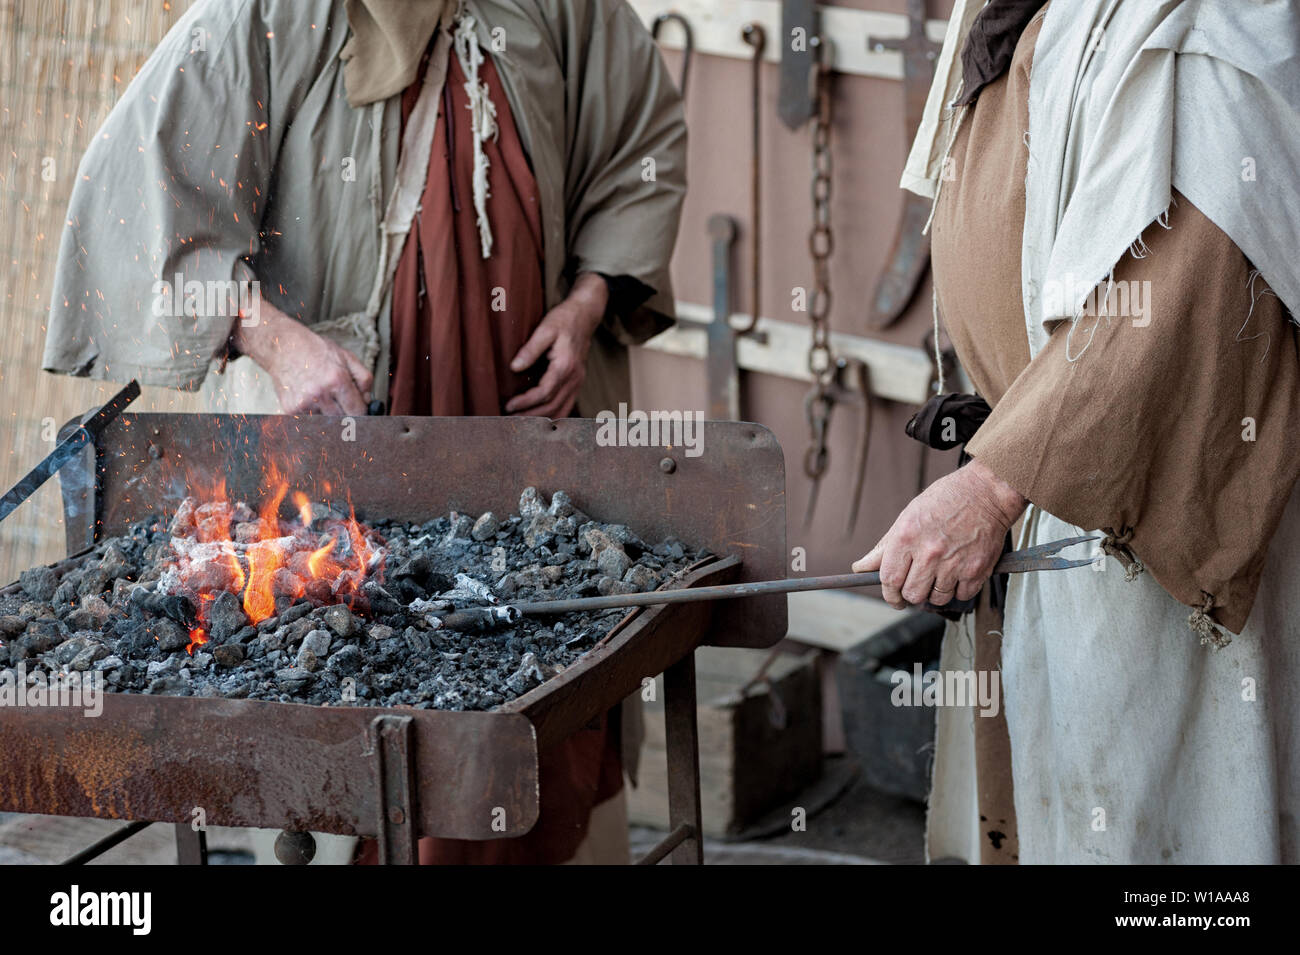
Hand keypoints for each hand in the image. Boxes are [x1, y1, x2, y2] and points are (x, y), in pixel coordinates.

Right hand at [232, 302, 372, 414]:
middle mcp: (320, 394)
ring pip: (326, 422)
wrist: (282, 347)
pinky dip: (313, 414)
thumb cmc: (316, 351)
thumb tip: (369, 401)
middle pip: (342, 420)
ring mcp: (304, 403)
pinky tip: (310, 398)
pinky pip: (309, 420)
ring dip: (328, 414)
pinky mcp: (290, 409)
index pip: (357, 412)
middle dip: (345, 414)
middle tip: (341, 404)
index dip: (361, 413)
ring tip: (323, 396)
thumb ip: (364, 379)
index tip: (360, 412)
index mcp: (337, 380)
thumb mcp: (347, 357)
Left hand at [505, 272, 607, 417]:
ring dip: (542, 419)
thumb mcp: (545, 328)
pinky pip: (567, 404)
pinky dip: (554, 415)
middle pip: (553, 406)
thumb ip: (530, 349)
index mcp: (565, 365)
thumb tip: (514, 367)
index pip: (544, 393)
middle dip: (531, 416)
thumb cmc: (564, 320)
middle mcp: (575, 377)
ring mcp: (579, 381)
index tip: (509, 405)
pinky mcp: (578, 381)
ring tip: (522, 423)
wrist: (585, 315)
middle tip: (510, 419)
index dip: (525, 402)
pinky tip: (540, 419)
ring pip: (562, 409)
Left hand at [852, 458, 1026, 609]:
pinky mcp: (977, 570)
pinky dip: (958, 590)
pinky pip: (962, 596)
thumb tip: (860, 568)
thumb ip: (885, 547)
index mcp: (907, 537)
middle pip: (912, 594)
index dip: (889, 594)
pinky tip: (958, 574)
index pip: (889, 580)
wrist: (987, 491)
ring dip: (935, 593)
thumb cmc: (945, 500)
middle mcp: (929, 552)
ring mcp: (954, 563)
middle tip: (917, 586)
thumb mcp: (908, 516)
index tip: (893, 597)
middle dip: (911, 595)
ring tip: (939, 576)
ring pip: (937, 599)